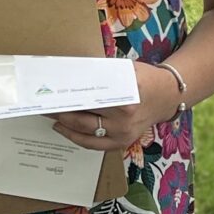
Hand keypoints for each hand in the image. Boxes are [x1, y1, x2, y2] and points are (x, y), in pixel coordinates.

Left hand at [50, 65, 180, 152]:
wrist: (168, 96)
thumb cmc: (146, 78)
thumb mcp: (125, 69)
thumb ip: (101, 74)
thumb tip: (71, 76)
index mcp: (125, 96)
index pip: (88, 98)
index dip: (68, 97)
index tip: (51, 94)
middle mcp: (124, 118)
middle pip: (83, 116)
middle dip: (61, 111)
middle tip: (45, 105)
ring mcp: (123, 133)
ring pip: (85, 133)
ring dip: (65, 125)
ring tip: (52, 117)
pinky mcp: (122, 143)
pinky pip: (94, 144)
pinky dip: (77, 138)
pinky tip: (65, 129)